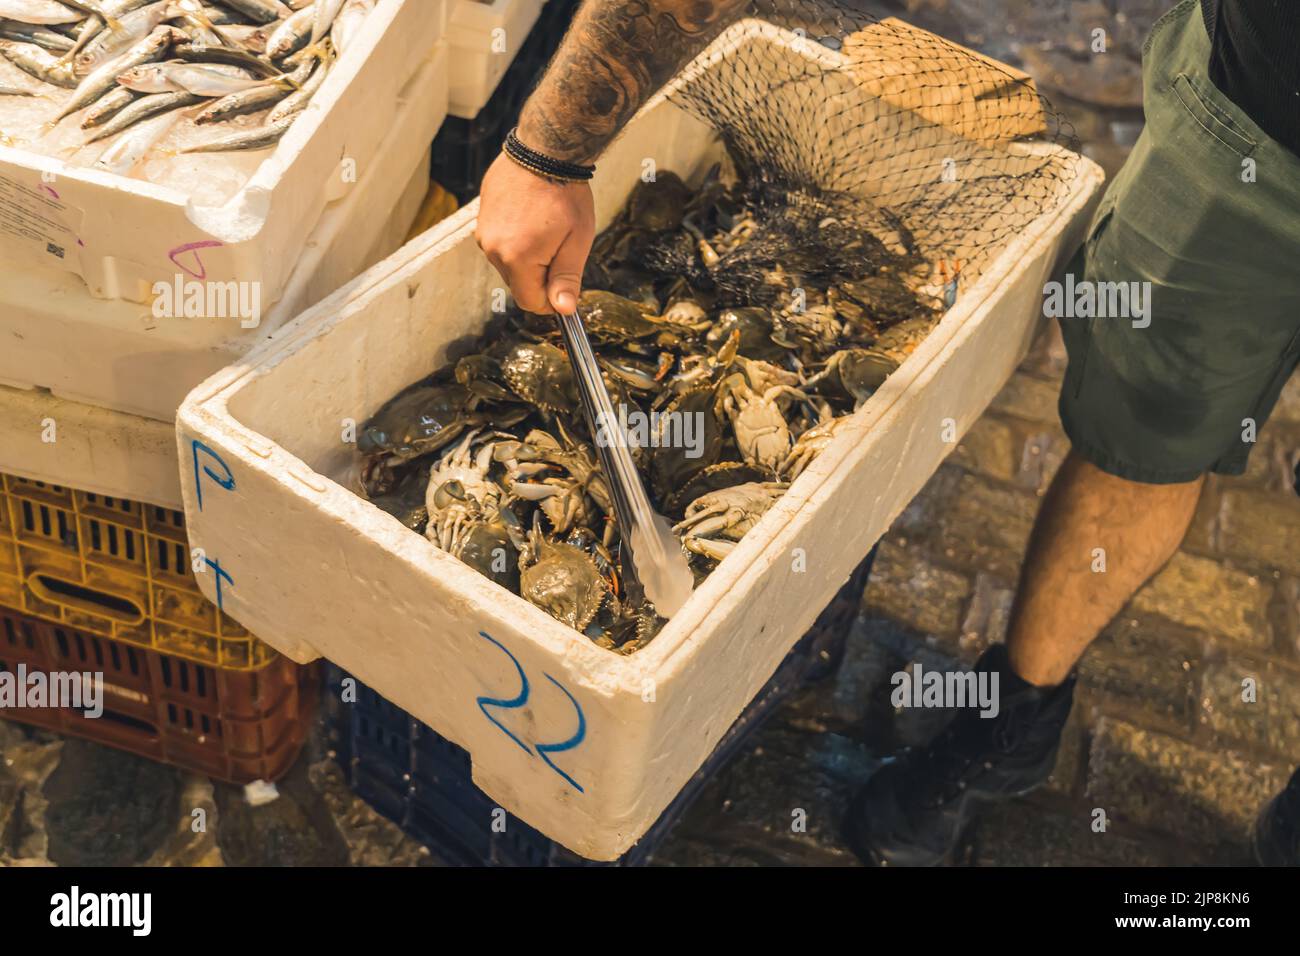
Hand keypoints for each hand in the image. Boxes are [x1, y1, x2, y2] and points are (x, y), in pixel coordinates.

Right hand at [475, 153, 594, 314]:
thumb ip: (567, 278)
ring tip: (545, 226)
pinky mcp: (481, 218)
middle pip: (518, 283)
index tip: (564, 285)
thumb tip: (564, 310)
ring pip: (508, 263)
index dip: (550, 299)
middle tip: (559, 245)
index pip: (530, 301)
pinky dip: (515, 238)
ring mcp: (483, 232)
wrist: (544, 149)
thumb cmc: (565, 194)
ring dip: (527, 255)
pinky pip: (499, 242)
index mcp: (517, 259)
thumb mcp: (576, 241)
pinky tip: (531, 216)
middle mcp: (493, 249)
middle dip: (539, 274)